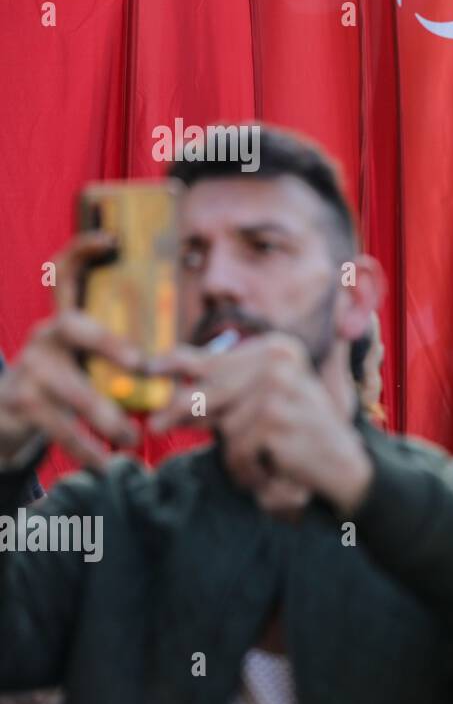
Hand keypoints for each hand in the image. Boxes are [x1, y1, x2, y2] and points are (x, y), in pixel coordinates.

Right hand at [0, 232, 141, 470]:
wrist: (7, 415)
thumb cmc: (71, 383)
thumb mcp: (90, 362)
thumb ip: (122, 355)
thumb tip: (183, 361)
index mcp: (68, 320)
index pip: (66, 273)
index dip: (82, 250)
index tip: (111, 238)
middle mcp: (45, 336)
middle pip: (76, 329)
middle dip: (109, 343)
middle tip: (141, 364)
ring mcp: (31, 369)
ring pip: (72, 389)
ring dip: (105, 415)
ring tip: (130, 438)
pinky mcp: (21, 403)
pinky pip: (58, 428)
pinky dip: (85, 450)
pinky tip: (102, 466)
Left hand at [149, 334, 373, 514]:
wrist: (346, 467)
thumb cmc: (300, 437)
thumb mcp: (262, 406)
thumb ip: (224, 393)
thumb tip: (169, 390)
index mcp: (279, 349)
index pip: (217, 358)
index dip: (178, 363)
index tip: (150, 367)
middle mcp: (279, 362)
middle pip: (210, 391)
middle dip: (182, 411)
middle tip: (158, 424)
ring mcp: (278, 389)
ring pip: (224, 426)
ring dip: (234, 453)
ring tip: (260, 461)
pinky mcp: (275, 419)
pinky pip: (237, 450)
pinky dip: (247, 470)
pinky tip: (268, 474)